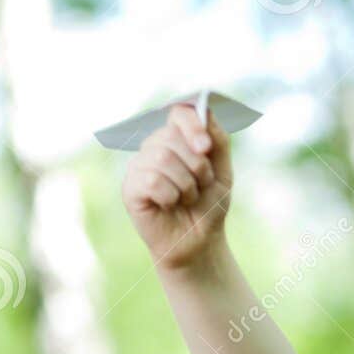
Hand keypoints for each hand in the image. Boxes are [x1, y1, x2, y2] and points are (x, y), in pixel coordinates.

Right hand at [122, 102, 233, 269]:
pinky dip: (170, 196)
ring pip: (162, 159)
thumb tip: (205, 112)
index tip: (206, 147)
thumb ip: (218, 140)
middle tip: (201, 186)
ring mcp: (139, 166)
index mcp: (177, 139)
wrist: (199, 241)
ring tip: (187, 198)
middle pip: (171, 136)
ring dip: (186, 184)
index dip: (192, 125)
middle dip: (196, 165)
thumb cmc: (208, 205)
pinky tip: (170, 205)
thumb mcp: (222, 171)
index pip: (178, 113)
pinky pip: (152, 181)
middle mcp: (154, 147)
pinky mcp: (130, 188)